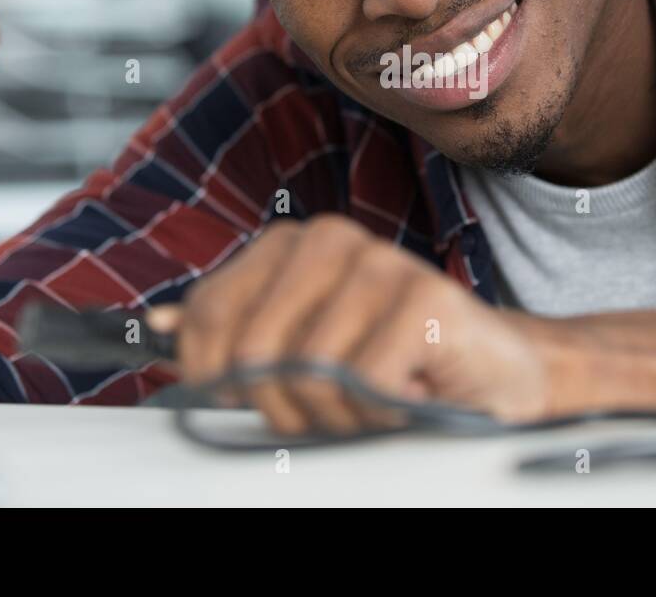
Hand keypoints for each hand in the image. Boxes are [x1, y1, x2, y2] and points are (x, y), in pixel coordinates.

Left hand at [148, 214, 552, 434]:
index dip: (215, 381)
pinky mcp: (425, 298)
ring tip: (380, 397)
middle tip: (334, 407)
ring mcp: (380, 262)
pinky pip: (365, 386)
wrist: (494, 371)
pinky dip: (384, 412)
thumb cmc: (393, 363)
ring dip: (343, 415)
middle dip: (287, 408)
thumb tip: (161, 323)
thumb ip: (235, 331)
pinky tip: (413, 391)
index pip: (207, 317)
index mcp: (288, 245)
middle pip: (252, 355)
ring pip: (308, 377)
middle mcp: (329, 239)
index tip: (253, 402)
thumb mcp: (302, 347)